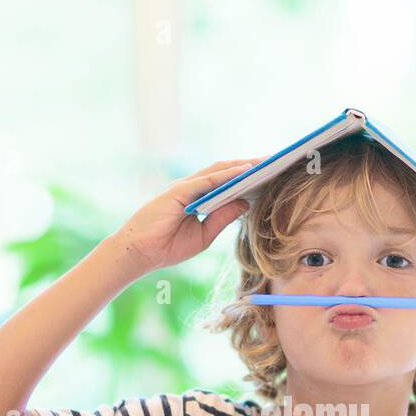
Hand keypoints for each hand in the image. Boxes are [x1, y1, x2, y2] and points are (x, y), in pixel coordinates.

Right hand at [110, 158, 263, 275]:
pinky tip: (244, 172)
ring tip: (265, 162)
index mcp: (198, 198)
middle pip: (226, 171)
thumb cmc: (167, 246)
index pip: (227, 182)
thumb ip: (222, 218)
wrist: (140, 253)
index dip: (247, 177)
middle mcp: (193, 188)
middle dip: (250, 166)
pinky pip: (207, 180)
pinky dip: (226, 175)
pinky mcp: (178, 191)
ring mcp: (185, 187)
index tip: (270, 174)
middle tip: (275, 162)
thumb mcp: (204, 235)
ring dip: (243, 165)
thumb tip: (246, 204)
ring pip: (219, 171)